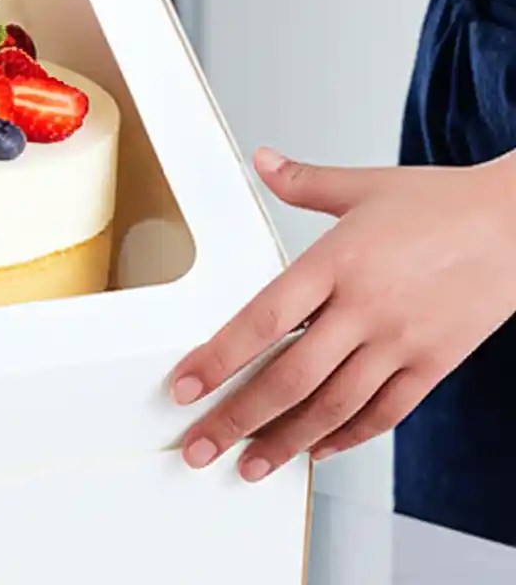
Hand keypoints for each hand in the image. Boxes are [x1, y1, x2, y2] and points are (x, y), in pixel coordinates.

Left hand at [169, 147, 515, 481]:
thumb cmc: (443, 203)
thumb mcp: (365, 187)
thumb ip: (304, 182)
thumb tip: (261, 160)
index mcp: (336, 262)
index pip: (261, 320)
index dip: (217, 360)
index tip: (183, 388)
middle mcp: (365, 308)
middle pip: (289, 377)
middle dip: (236, 418)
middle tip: (199, 447)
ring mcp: (401, 341)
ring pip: (333, 406)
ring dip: (284, 442)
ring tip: (248, 466)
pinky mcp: (434, 363)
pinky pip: (384, 413)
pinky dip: (347, 437)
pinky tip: (315, 451)